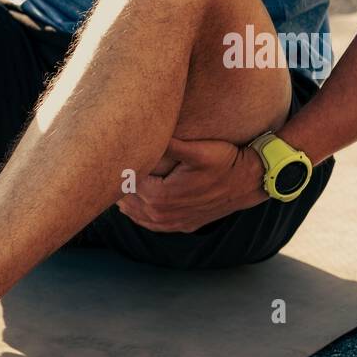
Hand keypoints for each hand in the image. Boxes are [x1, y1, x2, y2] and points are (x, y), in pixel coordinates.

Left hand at [118, 137, 267, 232]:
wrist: (251, 181)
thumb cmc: (225, 161)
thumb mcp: (199, 150)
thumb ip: (170, 144)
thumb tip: (147, 131)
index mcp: (160, 196)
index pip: (126, 185)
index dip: (118, 172)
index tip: (109, 158)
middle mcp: (162, 214)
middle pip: (128, 201)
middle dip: (118, 187)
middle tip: (106, 171)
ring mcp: (172, 223)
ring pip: (137, 215)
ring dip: (126, 203)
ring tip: (116, 187)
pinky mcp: (182, 225)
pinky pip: (152, 225)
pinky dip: (140, 216)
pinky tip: (133, 208)